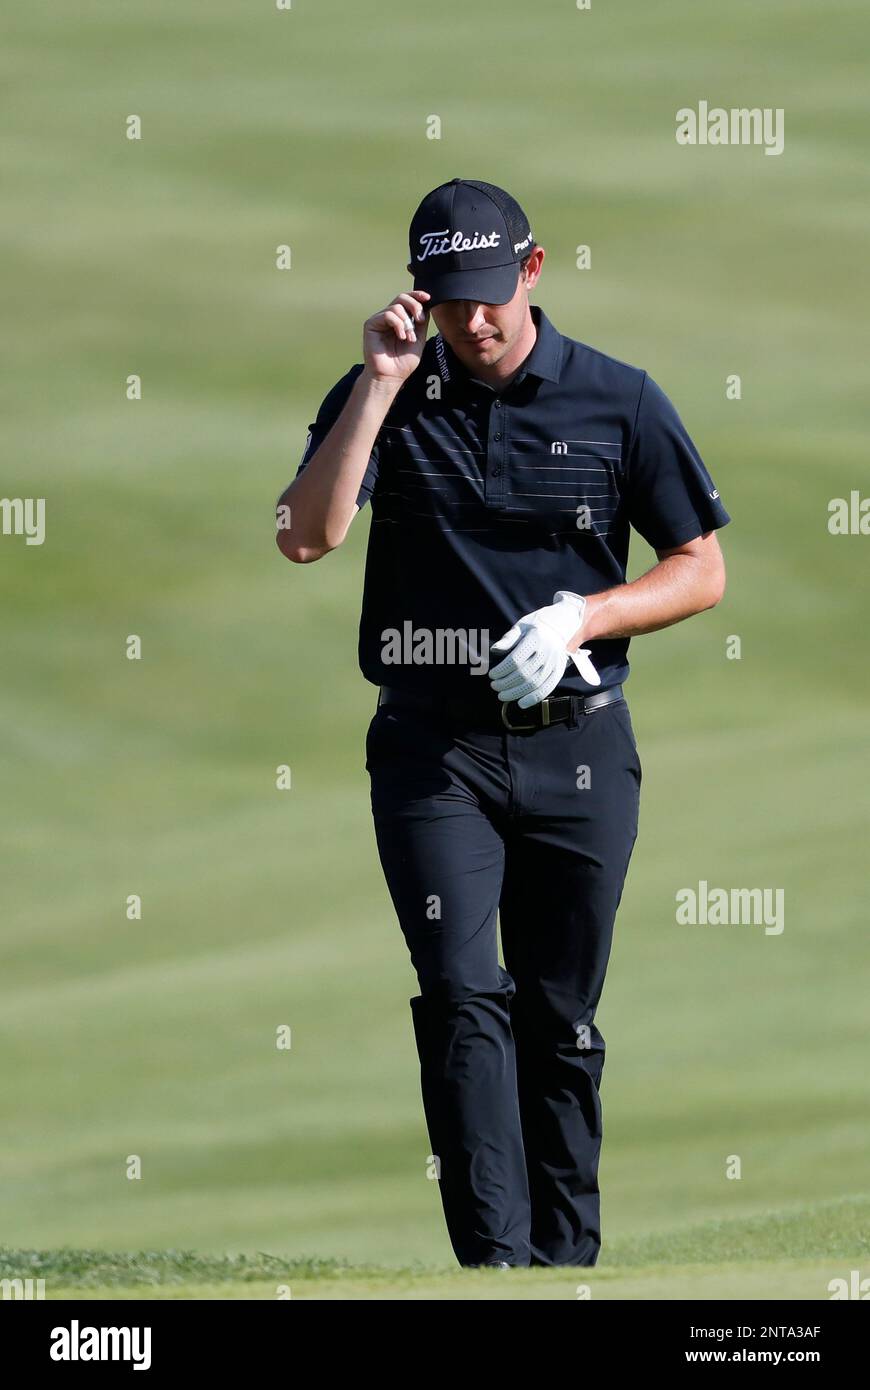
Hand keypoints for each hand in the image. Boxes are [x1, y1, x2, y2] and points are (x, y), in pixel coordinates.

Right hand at [363, 291, 430, 384]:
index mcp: (400, 320)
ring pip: (396, 306)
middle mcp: (389, 318)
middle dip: (414, 306)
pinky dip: (398, 324)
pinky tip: (401, 337)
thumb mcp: (419, 339)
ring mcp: (379, 320)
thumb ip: (421, 323)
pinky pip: (387, 315)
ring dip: (407, 323)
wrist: (391, 377)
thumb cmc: (403, 363)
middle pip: (401, 298)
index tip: (428, 298)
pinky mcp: (371, 324)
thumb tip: (426, 305)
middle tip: (420, 320)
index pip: (407, 300)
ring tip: (409, 338)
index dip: (417, 295)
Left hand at [489, 591, 599, 707]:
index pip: (516, 660)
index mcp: (536, 639)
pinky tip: (521, 703)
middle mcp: (547, 652)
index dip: (502, 670)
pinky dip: (533, 698)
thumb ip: (508, 639)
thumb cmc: (538, 624)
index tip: (492, 674)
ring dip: (516, 693)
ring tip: (502, 695)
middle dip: (506, 683)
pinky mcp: (559, 671)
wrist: (564, 623)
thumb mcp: (522, 625)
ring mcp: (554, 663)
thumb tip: (494, 650)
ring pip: (534, 683)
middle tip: (494, 686)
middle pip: (524, 674)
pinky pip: (547, 688)